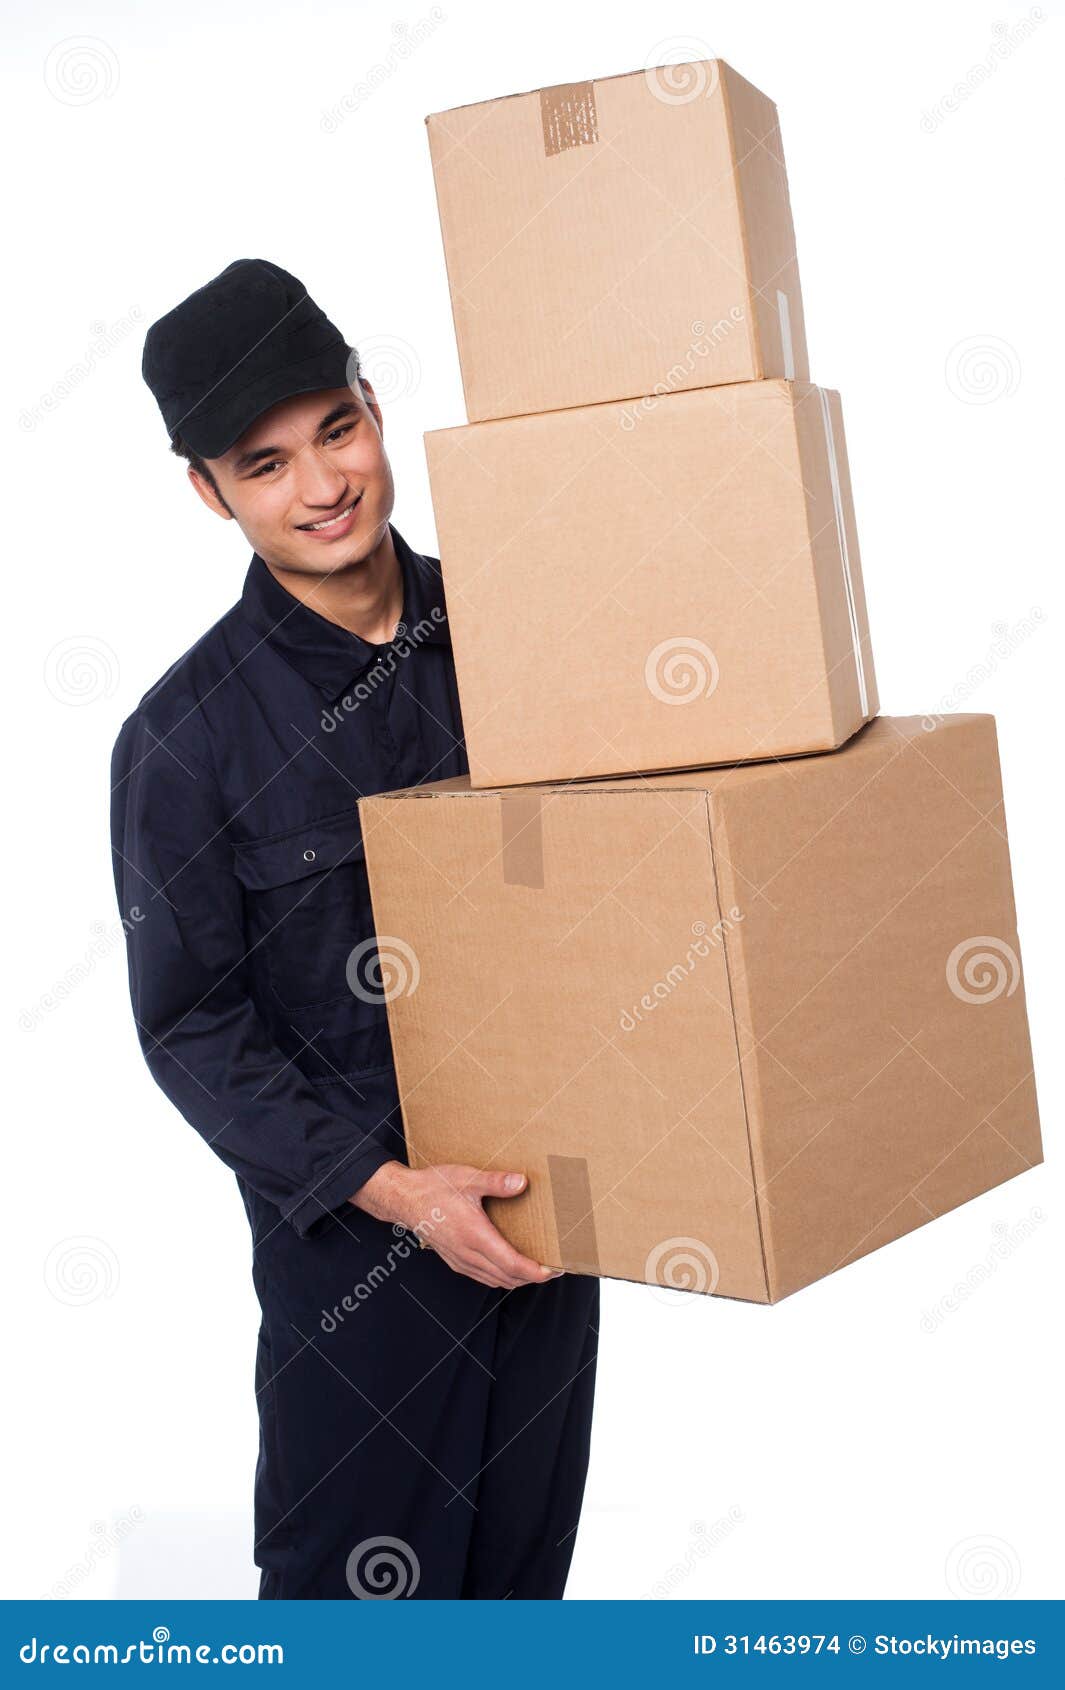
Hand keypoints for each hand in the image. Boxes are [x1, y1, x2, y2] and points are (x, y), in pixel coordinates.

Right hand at [350, 1160, 562, 1289]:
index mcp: (475, 1235)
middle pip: (508, 1278)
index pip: (512, 1264)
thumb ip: (496, 1182)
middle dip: (534, 1277)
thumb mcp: (467, 1178)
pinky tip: (510, 1266)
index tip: (554, 1270)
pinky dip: (502, 1277)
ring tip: (537, 1269)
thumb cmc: (434, 1187)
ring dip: (518, 1279)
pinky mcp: (455, 1261)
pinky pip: (483, 1277)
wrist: (404, 1199)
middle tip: (555, 1269)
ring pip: (496, 1280)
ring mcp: (460, 1260)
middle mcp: (468, 1253)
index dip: (536, 1272)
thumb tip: (523, 1182)